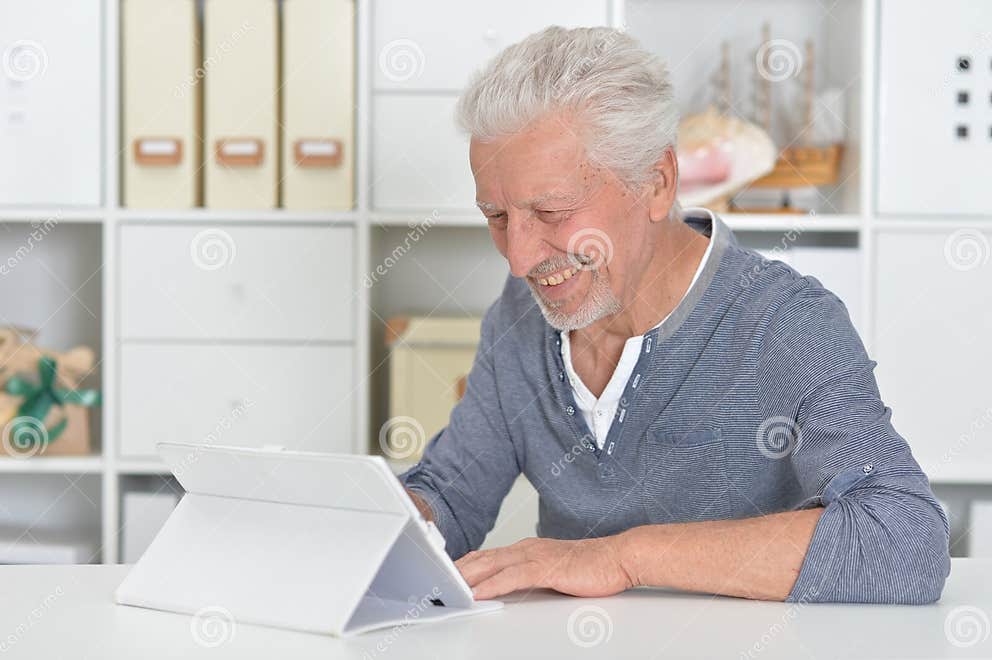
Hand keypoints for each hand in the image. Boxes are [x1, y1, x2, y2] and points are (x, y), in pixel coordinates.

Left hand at [455, 536, 635, 599]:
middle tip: (437, 582)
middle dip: (458, 571)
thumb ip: (533, 578)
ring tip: (448, 588)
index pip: (488, 556)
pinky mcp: (546, 567)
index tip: (446, 575)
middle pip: (483, 558)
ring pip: (491, 565)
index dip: (465, 565)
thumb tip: (513, 590)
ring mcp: (535, 556)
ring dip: (468, 577)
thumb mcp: (554, 572)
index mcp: (528, 549)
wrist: (618, 558)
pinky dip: (491, 585)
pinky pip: (512, 577)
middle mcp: (527, 549)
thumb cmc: (592, 567)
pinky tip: (478, 593)